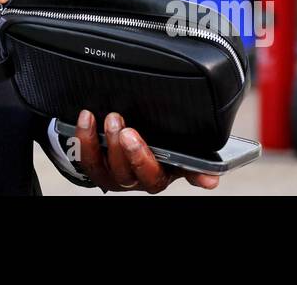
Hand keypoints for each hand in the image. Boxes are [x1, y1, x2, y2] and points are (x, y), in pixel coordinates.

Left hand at [72, 110, 218, 192]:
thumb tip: (212, 179)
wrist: (121, 145)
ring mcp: (111, 174)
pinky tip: (86, 118)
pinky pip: (85, 157)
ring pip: (104, 168)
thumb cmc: (154, 147)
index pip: (166, 177)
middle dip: (130, 153)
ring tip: (110, 119)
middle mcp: (134, 179)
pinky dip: (84, 138)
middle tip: (127, 130)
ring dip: (104, 143)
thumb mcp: (174, 153)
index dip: (179, 177)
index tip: (187, 166)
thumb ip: (191, 163)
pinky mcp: (93, 165)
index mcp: (158, 175)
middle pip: (131, 174)